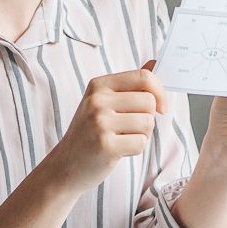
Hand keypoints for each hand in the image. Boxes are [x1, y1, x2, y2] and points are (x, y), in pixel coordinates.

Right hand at [48, 68, 165, 189]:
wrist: (66, 165)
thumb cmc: (90, 132)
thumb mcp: (104, 102)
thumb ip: (130, 84)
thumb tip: (154, 62)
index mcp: (99, 85)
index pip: (143, 77)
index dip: (160, 92)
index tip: (160, 107)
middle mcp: (97, 100)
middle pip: (149, 101)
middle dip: (148, 118)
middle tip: (130, 129)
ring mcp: (99, 122)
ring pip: (147, 123)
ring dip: (142, 135)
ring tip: (122, 139)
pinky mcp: (105, 145)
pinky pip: (140, 143)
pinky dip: (135, 150)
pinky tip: (118, 151)